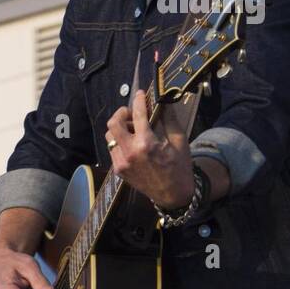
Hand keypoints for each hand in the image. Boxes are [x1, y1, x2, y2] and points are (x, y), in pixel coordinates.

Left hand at [105, 90, 193, 209]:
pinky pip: (112, 149)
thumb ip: (169, 120)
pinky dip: (120, 141)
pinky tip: (132, 143)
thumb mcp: (180, 141)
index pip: (138, 115)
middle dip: (121, 113)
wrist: (173, 195)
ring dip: (119, 128)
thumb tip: (163, 101)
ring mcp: (121, 162)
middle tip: (132, 113)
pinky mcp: (118, 170)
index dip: (138, 100)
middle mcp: (130, 152)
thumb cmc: (180, 167)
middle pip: (113, 123)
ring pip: (109, 136)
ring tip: (133, 129)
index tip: (140, 93)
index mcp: (147, 144)